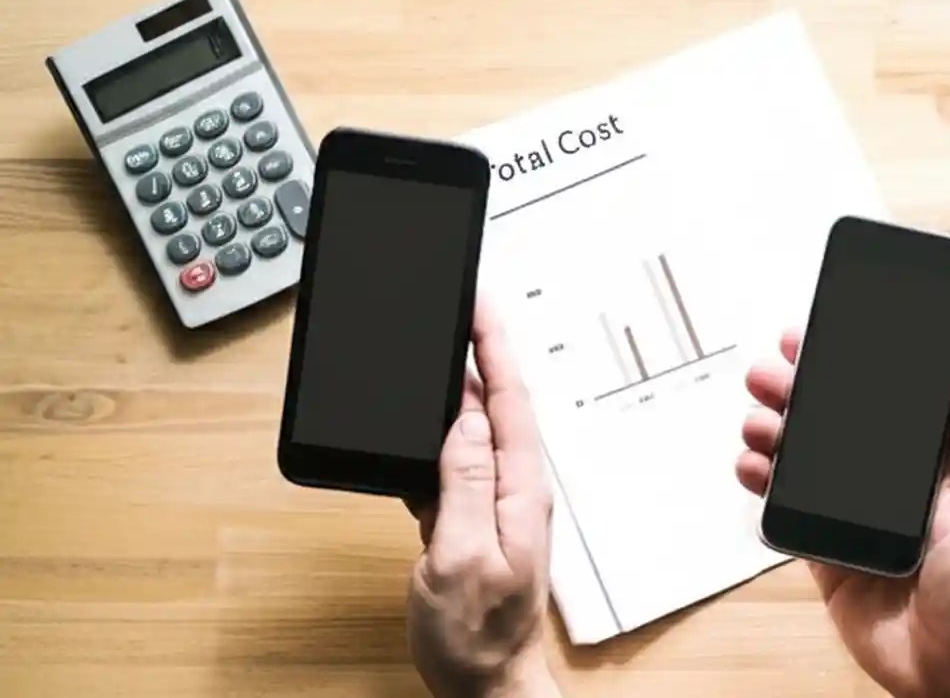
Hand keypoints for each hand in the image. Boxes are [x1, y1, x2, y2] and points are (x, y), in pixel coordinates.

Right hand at [406, 303, 559, 697]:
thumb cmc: (478, 636)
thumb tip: (463, 421)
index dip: (493, 344)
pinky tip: (418, 418)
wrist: (485, 684)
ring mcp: (494, 502)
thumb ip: (464, 485)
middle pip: (494, 402)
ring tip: (436, 344)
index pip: (508, 399)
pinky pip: (454, 460)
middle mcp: (514, 488)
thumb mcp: (461, 558)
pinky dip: (435, 431)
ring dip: (454, 385)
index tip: (477, 301)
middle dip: (477, 348)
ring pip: (472, 427)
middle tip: (455, 304)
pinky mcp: (472, 517)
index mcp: (520, 490)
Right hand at [736, 331, 949, 697]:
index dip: (852, 366)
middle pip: (835, 422)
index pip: (888, 401)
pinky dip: (763, 485)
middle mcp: (892, 485)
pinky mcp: (827, 553)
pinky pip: (787, 512)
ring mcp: (856, 518)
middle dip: (799, 390)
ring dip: (773, 429)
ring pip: (803, 459)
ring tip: (759, 418)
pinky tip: (753, 466)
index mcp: (938, 466)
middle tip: (770, 372)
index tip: (819, 337)